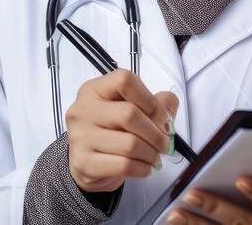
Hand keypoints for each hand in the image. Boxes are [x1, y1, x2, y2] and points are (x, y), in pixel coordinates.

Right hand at [65, 68, 179, 192]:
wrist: (86, 163)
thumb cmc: (109, 132)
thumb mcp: (127, 109)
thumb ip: (153, 102)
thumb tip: (170, 105)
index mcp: (94, 90)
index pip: (125, 81)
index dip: (150, 101)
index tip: (162, 119)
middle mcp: (83, 110)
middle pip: (129, 114)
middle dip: (156, 133)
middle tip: (165, 144)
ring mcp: (81, 137)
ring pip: (130, 144)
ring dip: (152, 154)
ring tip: (155, 157)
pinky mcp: (84, 163)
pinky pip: (124, 165)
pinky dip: (143, 168)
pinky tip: (145, 167)